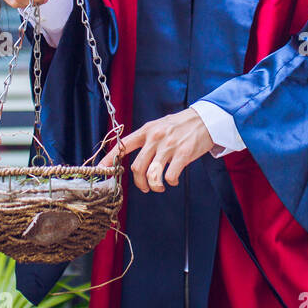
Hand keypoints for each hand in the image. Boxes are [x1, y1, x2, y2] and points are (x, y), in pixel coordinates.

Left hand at [100, 107, 214, 192]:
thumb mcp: (160, 125)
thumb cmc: (181, 125)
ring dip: (154, 186)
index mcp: (147, 131)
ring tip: (159, 186)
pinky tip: (174, 179)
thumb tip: (134, 156)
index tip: (101, 169)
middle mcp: (155, 138)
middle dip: (139, 183)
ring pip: (152, 175)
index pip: (123, 145)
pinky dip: (170, 182)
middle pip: (137, 168)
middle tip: (145, 187)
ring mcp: (169, 146)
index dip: (110, 159)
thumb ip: (147, 139)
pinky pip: (169, 176)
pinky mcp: (183, 154)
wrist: (205, 119)